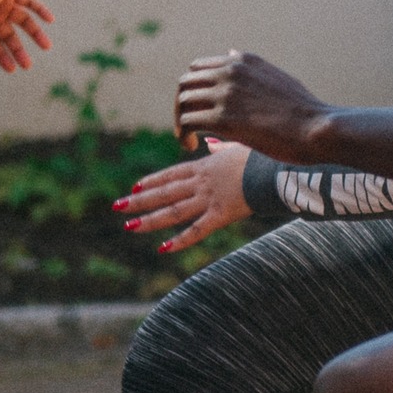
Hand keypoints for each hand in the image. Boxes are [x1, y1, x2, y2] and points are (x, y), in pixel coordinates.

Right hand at [0, 0, 53, 70]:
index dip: (3, 57)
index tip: (12, 70)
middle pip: (10, 35)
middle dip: (18, 50)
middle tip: (28, 65)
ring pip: (23, 20)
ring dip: (35, 33)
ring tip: (47, 47)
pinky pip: (27, 0)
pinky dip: (39, 8)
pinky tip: (50, 21)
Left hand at [114, 138, 252, 251]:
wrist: (275, 170)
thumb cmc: (262, 156)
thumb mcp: (239, 148)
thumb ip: (222, 148)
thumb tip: (211, 144)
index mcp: (205, 167)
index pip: (171, 175)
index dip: (152, 181)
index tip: (134, 187)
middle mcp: (201, 183)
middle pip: (164, 193)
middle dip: (139, 200)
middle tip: (117, 207)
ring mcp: (209, 199)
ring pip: (173, 211)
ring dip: (150, 219)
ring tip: (129, 227)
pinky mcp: (221, 215)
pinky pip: (197, 230)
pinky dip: (180, 240)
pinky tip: (163, 248)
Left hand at [174, 51, 330, 159]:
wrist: (318, 128)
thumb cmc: (303, 110)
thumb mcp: (276, 77)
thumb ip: (250, 68)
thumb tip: (231, 53)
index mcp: (244, 61)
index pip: (198, 67)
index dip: (193, 90)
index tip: (199, 109)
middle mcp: (232, 71)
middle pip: (185, 83)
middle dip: (181, 105)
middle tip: (187, 126)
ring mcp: (227, 94)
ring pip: (183, 101)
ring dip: (179, 121)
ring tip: (187, 140)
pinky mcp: (224, 118)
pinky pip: (187, 121)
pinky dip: (183, 135)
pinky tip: (191, 147)